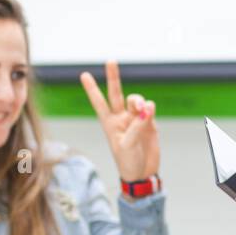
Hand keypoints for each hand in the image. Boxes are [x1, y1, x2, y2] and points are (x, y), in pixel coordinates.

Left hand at [79, 61, 159, 183]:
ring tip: (143, 109)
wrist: (142, 174)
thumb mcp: (127, 145)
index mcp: (109, 123)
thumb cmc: (128, 162)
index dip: (92, 89)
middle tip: (111, 61)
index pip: (99, 102)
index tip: (84, 75)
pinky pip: (150, 109)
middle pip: (116, 93)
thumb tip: (148, 107)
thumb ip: (137, 124)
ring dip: (139, 101)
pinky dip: (150, 108)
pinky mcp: (149, 123)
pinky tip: (151, 112)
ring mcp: (135, 119)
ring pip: (136, 100)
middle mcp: (121, 118)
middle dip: (113, 77)